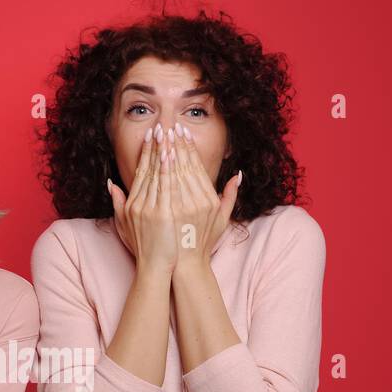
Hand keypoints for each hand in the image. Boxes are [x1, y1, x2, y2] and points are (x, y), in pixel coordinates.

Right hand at [107, 123, 179, 278]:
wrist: (157, 269)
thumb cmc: (144, 250)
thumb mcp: (124, 227)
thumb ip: (118, 204)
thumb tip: (110, 184)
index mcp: (133, 204)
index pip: (140, 172)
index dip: (146, 153)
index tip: (151, 137)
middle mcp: (140, 204)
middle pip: (149, 169)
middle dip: (156, 147)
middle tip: (161, 127)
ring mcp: (152, 209)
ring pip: (159, 174)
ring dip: (165, 152)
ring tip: (170, 134)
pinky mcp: (164, 215)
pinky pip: (167, 187)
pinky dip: (170, 169)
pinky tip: (173, 154)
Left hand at [166, 121, 240, 274]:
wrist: (183, 266)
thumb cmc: (201, 244)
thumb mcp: (222, 221)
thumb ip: (230, 197)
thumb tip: (238, 175)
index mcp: (208, 199)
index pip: (197, 167)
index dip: (189, 148)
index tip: (182, 132)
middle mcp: (196, 201)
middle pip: (184, 165)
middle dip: (176, 144)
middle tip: (169, 126)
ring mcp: (178, 207)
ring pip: (171, 172)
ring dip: (165, 151)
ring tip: (160, 134)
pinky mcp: (163, 212)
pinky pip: (159, 186)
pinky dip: (157, 169)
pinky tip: (154, 155)